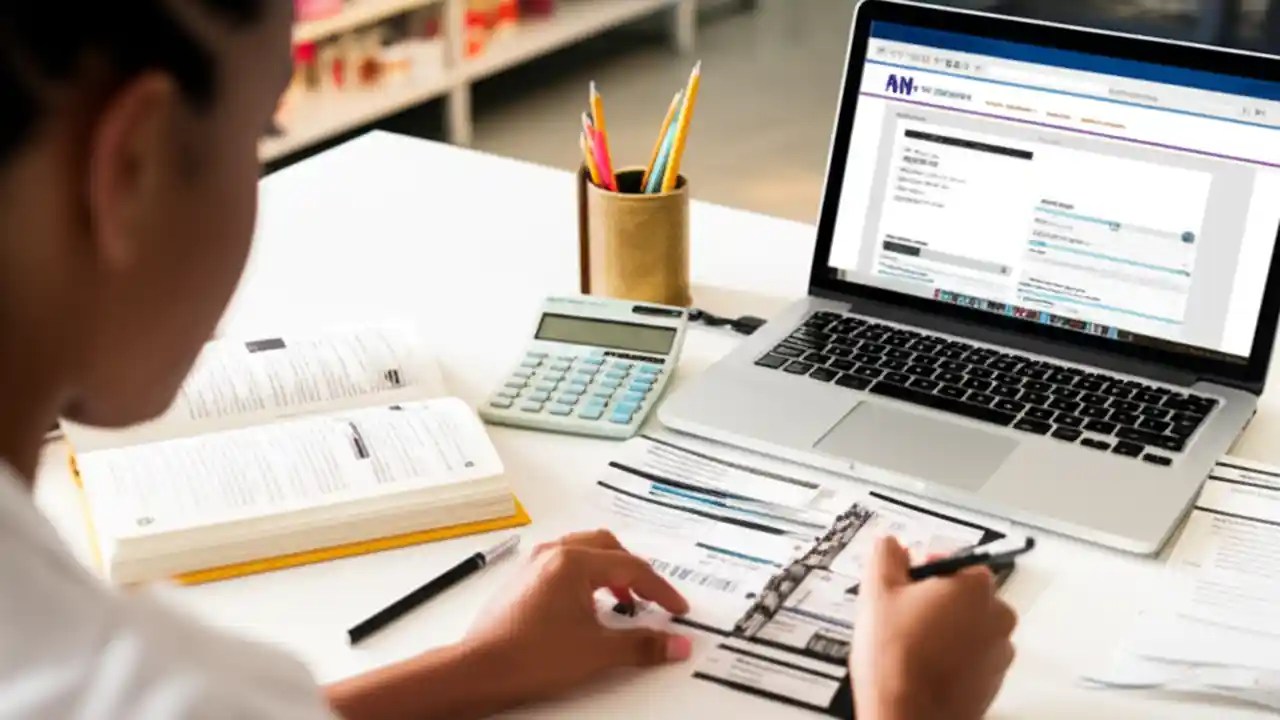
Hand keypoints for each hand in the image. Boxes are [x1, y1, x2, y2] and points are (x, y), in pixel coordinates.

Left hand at [463, 530, 692, 706]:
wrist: (481, 670)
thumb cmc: (528, 656)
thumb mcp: (597, 652)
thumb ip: (642, 645)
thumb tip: (674, 644)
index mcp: (573, 562)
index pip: (631, 568)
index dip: (660, 590)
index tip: (675, 608)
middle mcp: (553, 555)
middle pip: (608, 547)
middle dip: (635, 573)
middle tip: (652, 599)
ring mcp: (534, 565)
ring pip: (584, 552)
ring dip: (609, 571)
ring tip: (623, 602)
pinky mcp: (523, 580)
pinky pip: (563, 564)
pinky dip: (586, 577)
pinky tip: (588, 606)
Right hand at [851, 537, 1016, 719]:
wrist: (907, 717)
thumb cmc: (897, 660)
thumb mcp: (877, 592)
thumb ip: (885, 555)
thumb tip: (890, 544)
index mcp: (975, 587)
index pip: (957, 562)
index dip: (927, 569)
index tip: (907, 582)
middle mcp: (997, 617)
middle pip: (967, 595)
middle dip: (939, 600)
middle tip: (905, 613)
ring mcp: (999, 653)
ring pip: (971, 627)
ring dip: (947, 629)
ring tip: (912, 643)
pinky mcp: (994, 682)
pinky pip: (974, 657)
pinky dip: (954, 657)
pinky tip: (924, 664)